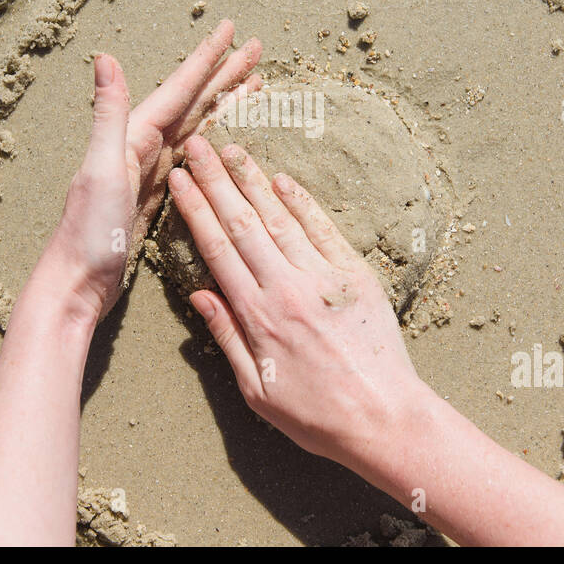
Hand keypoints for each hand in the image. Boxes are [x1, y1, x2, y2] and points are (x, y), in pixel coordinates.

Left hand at [31, 21, 261, 321]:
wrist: (74, 287)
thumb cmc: (87, 236)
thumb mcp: (99, 170)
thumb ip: (108, 114)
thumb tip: (104, 58)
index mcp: (131, 138)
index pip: (177, 90)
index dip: (205, 59)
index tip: (230, 29)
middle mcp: (138, 149)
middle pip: (191, 103)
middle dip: (223, 75)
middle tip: (256, 48)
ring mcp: (147, 174)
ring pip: (195, 127)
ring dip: (223, 105)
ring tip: (254, 85)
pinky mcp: (154, 198)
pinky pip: (191, 158)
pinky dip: (211, 141)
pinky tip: (225, 138)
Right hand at [167, 136, 427, 469]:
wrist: (383, 419)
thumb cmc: (316, 415)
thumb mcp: (255, 390)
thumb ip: (226, 337)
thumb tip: (199, 294)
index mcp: (257, 316)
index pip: (217, 248)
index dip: (195, 209)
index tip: (180, 178)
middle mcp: (286, 288)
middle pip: (242, 222)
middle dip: (216, 180)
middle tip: (198, 144)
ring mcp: (323, 278)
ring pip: (279, 218)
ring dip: (253, 180)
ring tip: (233, 149)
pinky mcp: (356, 276)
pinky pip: (323, 230)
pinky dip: (301, 202)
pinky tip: (282, 179)